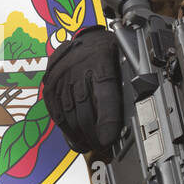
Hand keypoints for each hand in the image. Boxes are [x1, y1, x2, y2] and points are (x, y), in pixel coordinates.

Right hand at [41, 27, 123, 156]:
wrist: (85, 37)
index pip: (104, 94)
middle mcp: (78, 67)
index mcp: (102, 59)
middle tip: (102, 146)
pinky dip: (65, 128)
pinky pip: (55, 110)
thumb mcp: (123, 61)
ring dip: (79, 134)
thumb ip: (124, 86)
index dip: (106, 121)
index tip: (109, 139)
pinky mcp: (50, 83)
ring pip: (69, 113)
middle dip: (93, 133)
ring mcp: (61, 75)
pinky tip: (74, 138)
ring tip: (89, 146)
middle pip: (84, 108)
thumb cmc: (108, 51)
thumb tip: (133, 115)